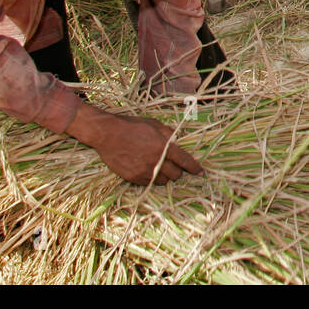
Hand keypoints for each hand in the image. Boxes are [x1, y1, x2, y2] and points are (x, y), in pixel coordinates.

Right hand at [68, 104, 202, 184]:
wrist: (108, 134)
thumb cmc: (132, 126)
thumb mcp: (155, 124)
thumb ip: (169, 134)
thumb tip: (178, 142)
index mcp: (163, 146)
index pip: (184, 161)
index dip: (194, 168)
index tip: (200, 172)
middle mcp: (156, 161)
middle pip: (175, 175)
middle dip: (178, 171)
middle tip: (174, 166)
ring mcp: (144, 171)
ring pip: (163, 181)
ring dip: (165, 176)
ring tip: (160, 167)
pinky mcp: (133, 178)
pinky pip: (149, 183)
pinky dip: (152, 178)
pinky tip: (148, 170)